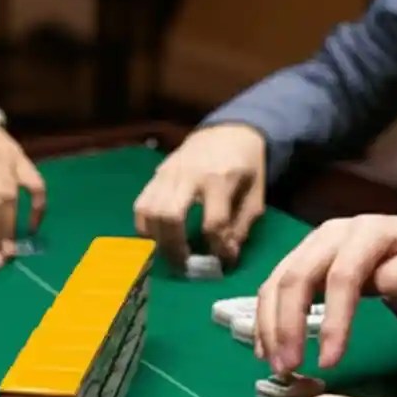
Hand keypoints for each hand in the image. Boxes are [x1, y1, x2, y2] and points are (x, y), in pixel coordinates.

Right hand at [132, 124, 266, 268]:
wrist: (229, 131)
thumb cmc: (247, 166)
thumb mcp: (256, 194)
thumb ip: (242, 226)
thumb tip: (225, 255)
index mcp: (220, 179)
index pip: (213, 223)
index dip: (217, 248)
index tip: (222, 261)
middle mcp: (190, 175)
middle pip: (171, 216)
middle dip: (175, 248)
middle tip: (185, 266)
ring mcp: (169, 172)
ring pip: (150, 211)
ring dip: (158, 240)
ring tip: (171, 254)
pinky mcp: (157, 174)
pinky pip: (141, 204)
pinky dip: (145, 226)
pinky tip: (158, 238)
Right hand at [256, 207, 396, 373]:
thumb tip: (382, 285)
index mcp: (368, 232)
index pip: (341, 277)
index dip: (332, 321)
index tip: (328, 362)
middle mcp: (333, 233)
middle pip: (298, 277)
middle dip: (287, 326)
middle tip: (288, 368)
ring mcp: (315, 245)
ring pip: (278, 281)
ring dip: (270, 326)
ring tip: (276, 365)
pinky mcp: (306, 259)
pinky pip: (277, 286)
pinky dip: (268, 318)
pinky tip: (269, 348)